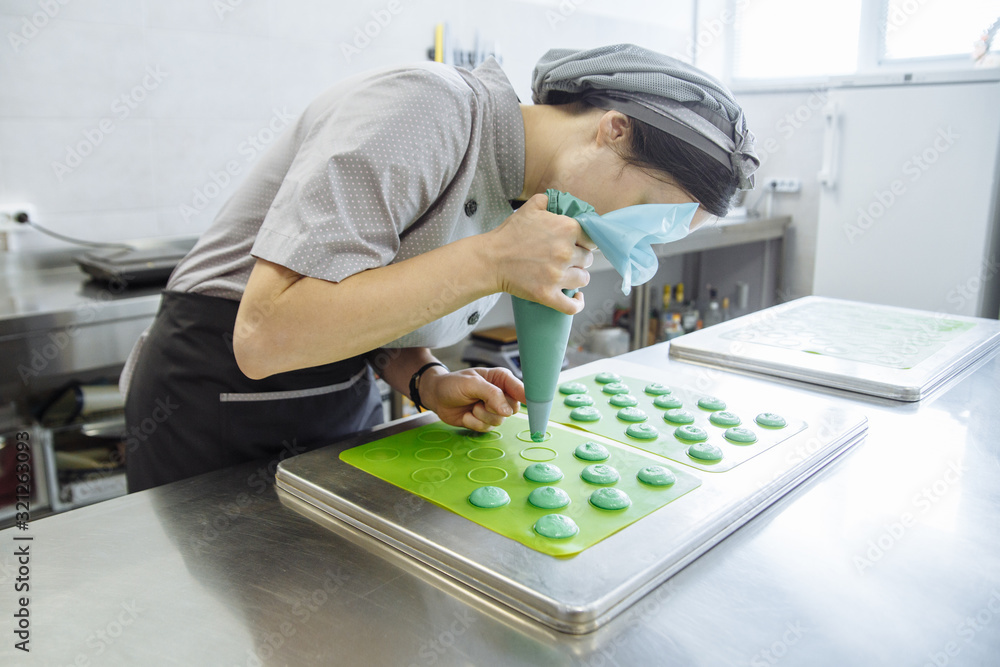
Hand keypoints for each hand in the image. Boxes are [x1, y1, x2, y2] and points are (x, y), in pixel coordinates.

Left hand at [419, 367, 525, 431]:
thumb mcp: (471, 383)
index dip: (531, 398)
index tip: (537, 407)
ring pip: (500, 420)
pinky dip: (474, 423)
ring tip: (471, 406)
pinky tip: (466, 414)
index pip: (522, 389)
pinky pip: (487, 428)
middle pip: (513, 409)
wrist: (436, 396)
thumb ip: (491, 394)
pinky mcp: (485, 421)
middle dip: (494, 408)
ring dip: (481, 415)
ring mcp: (493, 409)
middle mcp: (501, 394)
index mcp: (502, 379)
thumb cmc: (452, 384)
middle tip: (480, 401)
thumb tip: (507, 410)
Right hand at [479, 193, 596, 314]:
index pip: (592, 238)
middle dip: (579, 259)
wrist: (490, 259)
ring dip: (577, 277)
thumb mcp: (529, 208)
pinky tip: (577, 298)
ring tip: (567, 275)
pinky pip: (573, 306)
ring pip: (584, 280)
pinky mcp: (548, 294)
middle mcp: (566, 252)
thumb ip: (548, 200)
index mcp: (566, 229)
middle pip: (588, 260)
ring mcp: (557, 276)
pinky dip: (577, 303)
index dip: (585, 242)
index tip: (578, 245)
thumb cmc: (509, 235)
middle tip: (566, 259)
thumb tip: (559, 201)